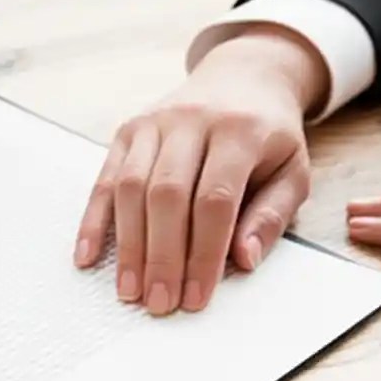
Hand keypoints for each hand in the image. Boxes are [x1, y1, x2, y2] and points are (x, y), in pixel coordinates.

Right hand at [73, 25, 327, 314]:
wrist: (244, 77)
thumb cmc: (271, 138)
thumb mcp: (293, 173)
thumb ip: (271, 217)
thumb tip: (242, 260)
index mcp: (239, 131)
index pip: (214, 199)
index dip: (203, 252)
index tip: (196, 297)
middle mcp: (191, 120)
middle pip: (166, 195)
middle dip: (161, 256)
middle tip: (158, 304)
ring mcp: (154, 123)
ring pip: (130, 188)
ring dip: (127, 246)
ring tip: (129, 291)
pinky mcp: (127, 130)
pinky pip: (104, 179)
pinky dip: (93, 221)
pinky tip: (87, 257)